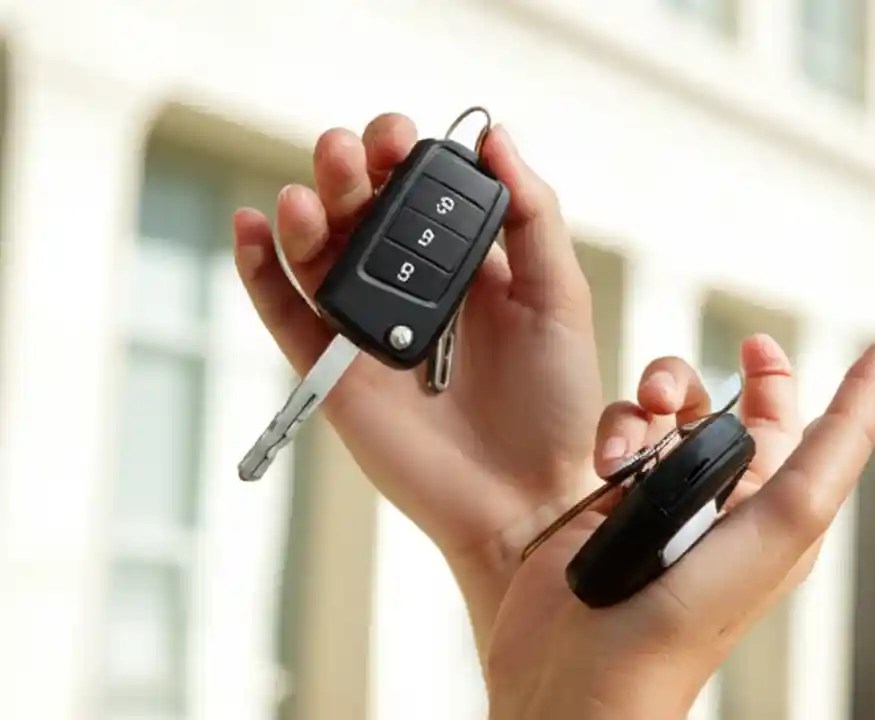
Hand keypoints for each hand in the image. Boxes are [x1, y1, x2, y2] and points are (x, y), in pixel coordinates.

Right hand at [231, 114, 602, 653]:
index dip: (405, 157)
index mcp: (466, 266)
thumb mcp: (558, 295)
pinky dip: (260, 271)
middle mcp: (413, 290)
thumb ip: (531, 214)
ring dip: (305, 211)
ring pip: (321, 254)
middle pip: (362, 212)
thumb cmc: (555, 400)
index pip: (421, 192)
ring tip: (309, 193)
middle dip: (351, 171)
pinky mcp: (334, 372)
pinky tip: (255, 227)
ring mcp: (369, 329)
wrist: (527, 496)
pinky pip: (285, 315)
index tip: (402, 138)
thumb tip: (493, 134)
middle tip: (354, 151)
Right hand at [484, 327, 874, 719]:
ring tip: (648, 415)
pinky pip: (623, 428)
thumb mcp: (784, 528)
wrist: (584, 669)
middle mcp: (732, 500)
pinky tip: (609, 465)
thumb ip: (829, 456)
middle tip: (753, 346)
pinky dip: (617, 429)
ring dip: (661, 393)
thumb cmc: (690, 622)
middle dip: (752, 372)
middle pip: (752, 408)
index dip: (869, 381)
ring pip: (677, 407)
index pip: (835, 432)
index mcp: (784, 511)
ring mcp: (670, 495)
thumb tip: (871, 396)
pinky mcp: (615, 494)